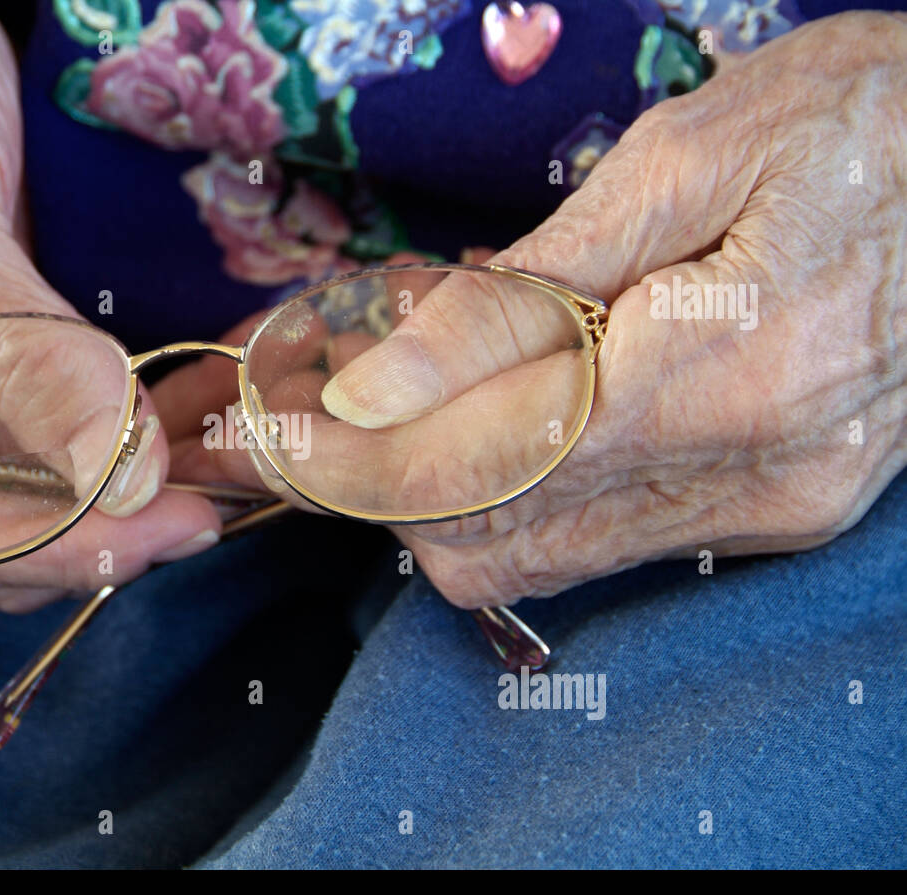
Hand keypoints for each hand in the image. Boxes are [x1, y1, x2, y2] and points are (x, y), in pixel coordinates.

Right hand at [0, 0, 218, 611]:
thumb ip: (15, 343)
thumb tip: (116, 480)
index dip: (48, 546)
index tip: (172, 523)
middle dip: (80, 538)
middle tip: (197, 511)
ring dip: (89, 514)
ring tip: (190, 482)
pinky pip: (0, 464)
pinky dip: (79, 471)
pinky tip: (152, 449)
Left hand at [162, 11, 906, 609]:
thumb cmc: (858, 123)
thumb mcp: (686, 160)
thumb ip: (529, 296)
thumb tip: (379, 389)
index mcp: (723, 373)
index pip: (474, 467)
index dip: (345, 462)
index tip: (259, 431)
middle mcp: (749, 474)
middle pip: (489, 539)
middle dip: (368, 485)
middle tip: (306, 407)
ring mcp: (768, 508)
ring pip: (532, 561)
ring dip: (430, 499)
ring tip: (385, 408)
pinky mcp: (776, 512)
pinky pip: (596, 545)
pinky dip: (511, 497)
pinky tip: (488, 422)